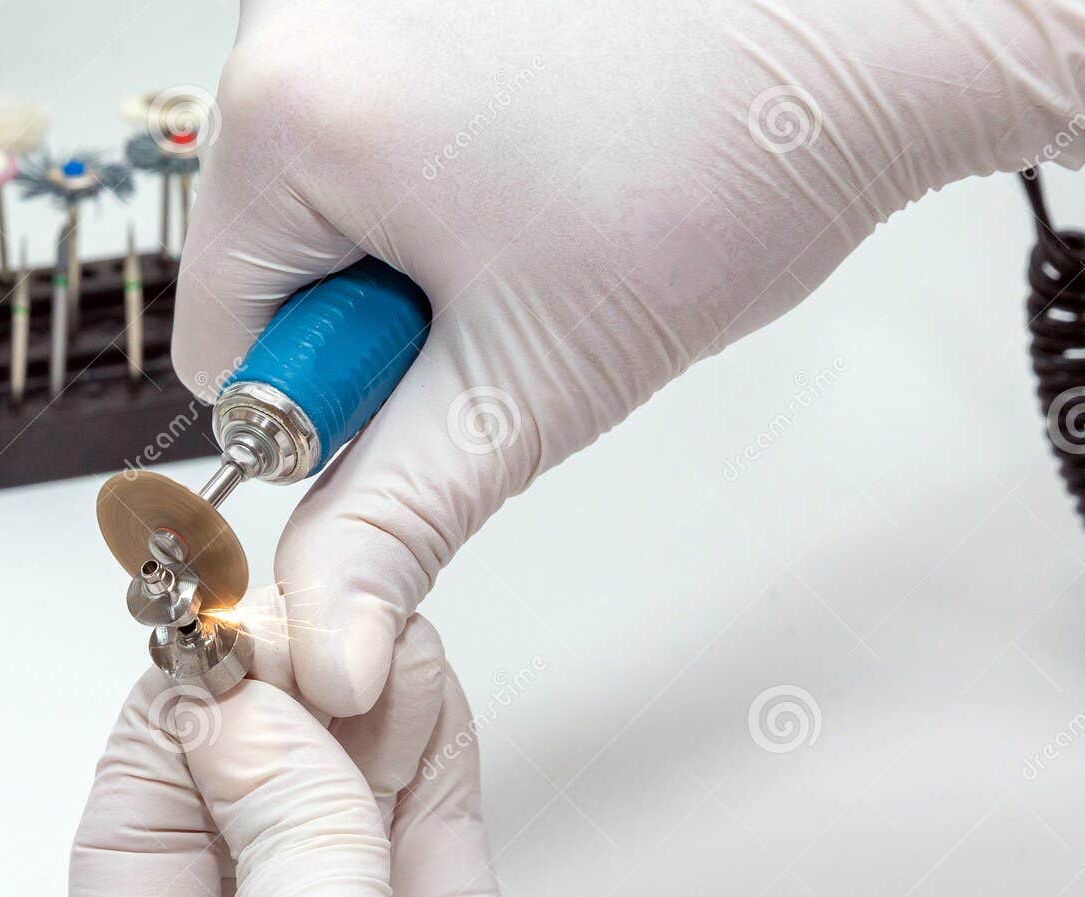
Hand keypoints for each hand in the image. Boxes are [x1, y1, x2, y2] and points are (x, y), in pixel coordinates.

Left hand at [67, 602, 620, 896]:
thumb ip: (281, 867)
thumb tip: (239, 731)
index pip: (132, 854)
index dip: (169, 731)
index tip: (209, 635)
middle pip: (237, 832)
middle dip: (270, 714)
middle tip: (300, 612)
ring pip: (342, 837)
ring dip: (357, 727)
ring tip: (369, 627)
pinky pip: (434, 867)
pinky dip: (433, 775)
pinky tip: (425, 700)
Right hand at [172, 0, 1084, 715]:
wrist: (865, 25)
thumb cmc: (730, 161)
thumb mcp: (528, 386)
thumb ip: (395, 523)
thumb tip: (316, 645)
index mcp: (286, 116)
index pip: (220, 347)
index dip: (341, 394)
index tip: (457, 353)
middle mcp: (289, 17)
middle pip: (267, 260)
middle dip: (378, 303)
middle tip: (516, 275)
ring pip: (320, 191)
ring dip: (410, 228)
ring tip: (539, 202)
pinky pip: (367, 109)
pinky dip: (435, 150)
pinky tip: (538, 141)